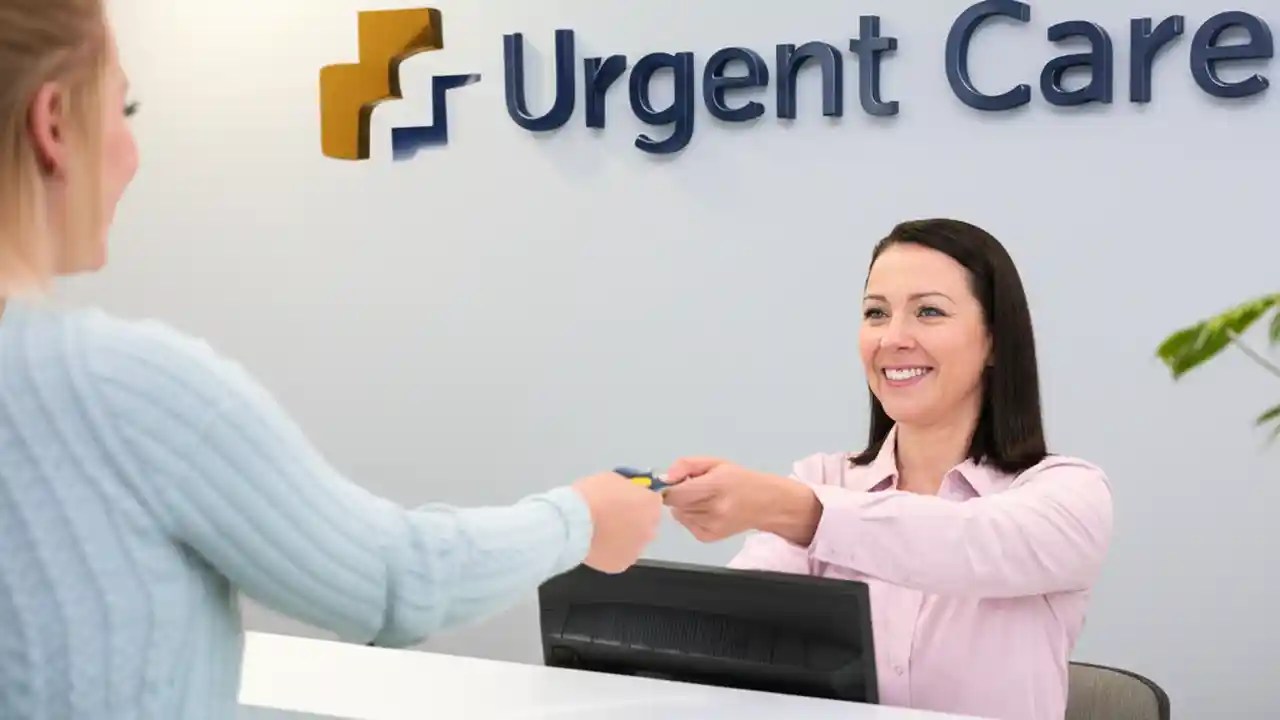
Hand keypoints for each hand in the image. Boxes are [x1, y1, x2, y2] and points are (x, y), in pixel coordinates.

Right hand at [572, 472, 663, 573]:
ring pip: (634, 542)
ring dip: (624, 537)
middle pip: (646, 523)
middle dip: (634, 520)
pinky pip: (620, 555)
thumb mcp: (613, 478)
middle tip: (612, 517)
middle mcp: (650, 529)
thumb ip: (627, 488)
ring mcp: (637, 549)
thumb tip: (628, 493)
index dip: (638, 500)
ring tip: (602, 532)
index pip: (652, 501)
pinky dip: (611, 551)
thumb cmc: (592, 495)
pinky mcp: (622, 564)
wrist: (574, 522)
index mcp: (651, 505)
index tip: (625, 500)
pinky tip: (597, 544)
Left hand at [663, 457, 821, 544]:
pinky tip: (707, 511)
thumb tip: (665, 478)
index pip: (676, 493)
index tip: (674, 482)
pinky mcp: (710, 537)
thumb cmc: (740, 480)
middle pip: (676, 504)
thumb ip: (687, 465)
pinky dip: (691, 517)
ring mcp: (713, 526)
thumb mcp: (716, 463)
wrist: (768, 504)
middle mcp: (715, 508)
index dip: (670, 487)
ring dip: (686, 506)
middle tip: (696, 489)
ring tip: (705, 499)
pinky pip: (687, 525)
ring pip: (680, 515)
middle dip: (680, 495)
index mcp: (717, 485)